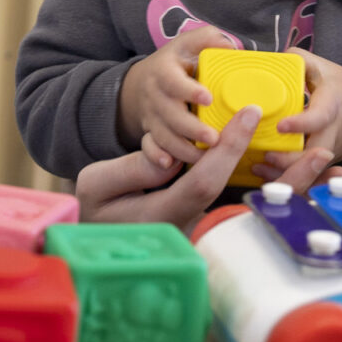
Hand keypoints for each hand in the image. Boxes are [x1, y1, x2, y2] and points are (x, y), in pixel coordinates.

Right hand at [75, 104, 256, 227]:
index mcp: (158, 217)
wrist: (90, 230)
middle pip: (219, 182)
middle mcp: (180, 222)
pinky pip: (210, 182)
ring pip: (218, 182)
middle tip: (251, 111)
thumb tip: (171, 156)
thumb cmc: (90, 207)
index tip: (246, 117)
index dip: (228, 148)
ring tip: (244, 119)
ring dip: (231, 151)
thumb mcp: (97, 183)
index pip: (203, 183)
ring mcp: (187, 219)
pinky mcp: (190, 211)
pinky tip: (228, 137)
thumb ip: (132, 169)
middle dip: (237, 145)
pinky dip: (220, 159)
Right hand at [117, 26, 237, 166]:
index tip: (208, 98)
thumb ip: (210, 39)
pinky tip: (171, 166)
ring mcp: (152, 117)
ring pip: (163, 136)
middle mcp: (155, 96)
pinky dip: (159, 158)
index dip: (189, 90)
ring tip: (207, 157)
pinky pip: (151, 149)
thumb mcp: (189, 43)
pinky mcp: (151, 133)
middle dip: (191, 129)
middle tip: (214, 138)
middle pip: (170, 115)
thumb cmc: (177, 61)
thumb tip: (232, 46)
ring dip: (183, 149)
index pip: (173, 81)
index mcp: (164, 72)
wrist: (143, 82)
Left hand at [259, 51, 341, 174]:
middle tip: (265, 155)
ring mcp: (328, 152)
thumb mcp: (323, 68)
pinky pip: (306, 175)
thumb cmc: (341, 86)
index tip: (282, 125)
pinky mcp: (323, 164)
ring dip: (285, 174)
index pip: (319, 118)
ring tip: (257, 167)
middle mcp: (332, 133)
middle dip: (291, 161)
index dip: (301, 123)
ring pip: (310, 172)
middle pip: (314, 156)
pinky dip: (285, 177)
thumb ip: (298, 61)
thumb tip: (267, 59)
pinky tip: (263, 173)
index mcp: (332, 106)